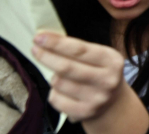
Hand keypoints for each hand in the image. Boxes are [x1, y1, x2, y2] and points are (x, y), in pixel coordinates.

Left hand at [32, 32, 147, 128]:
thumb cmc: (101, 74)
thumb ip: (78, 49)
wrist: (113, 103)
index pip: (79, 49)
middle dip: (46, 56)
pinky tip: (62, 91)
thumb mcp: (99, 57)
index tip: (39, 37)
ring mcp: (96, 98)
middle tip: (35, 49)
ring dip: (53, 76)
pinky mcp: (84, 112)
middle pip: (67, 67)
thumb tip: (48, 38)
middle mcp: (107, 80)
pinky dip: (53, 92)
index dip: (57, 43)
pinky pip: (56, 99)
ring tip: (60, 75)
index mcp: (112, 60)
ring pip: (59, 83)